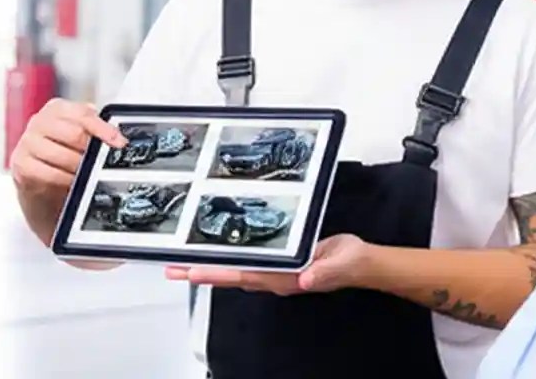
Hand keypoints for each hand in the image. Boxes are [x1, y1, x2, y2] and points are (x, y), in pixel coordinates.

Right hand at [9, 98, 125, 195]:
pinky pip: (52, 175)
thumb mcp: (76, 134)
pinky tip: (71, 181)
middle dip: (92, 150)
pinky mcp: (22, 165)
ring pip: (65, 156)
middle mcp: (38, 122)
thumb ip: (92, 128)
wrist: (37, 180)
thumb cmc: (59, 153)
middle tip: (99, 160)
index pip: (83, 114)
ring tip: (86, 172)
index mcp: (55, 109)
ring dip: (81, 168)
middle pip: (74, 134)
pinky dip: (67, 180)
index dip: (104, 129)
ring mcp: (27, 143)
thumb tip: (115, 135)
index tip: (118, 141)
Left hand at [165, 234, 369, 294]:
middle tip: (172, 268)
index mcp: (286, 278)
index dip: (217, 273)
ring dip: (211, 268)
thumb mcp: (341, 263)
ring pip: (236, 272)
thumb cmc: (352, 262)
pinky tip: (218, 256)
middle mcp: (276, 279)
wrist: (363, 263)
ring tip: (185, 264)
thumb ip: (325, 271)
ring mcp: (276, 275)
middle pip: (231, 276)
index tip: (193, 270)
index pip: (244, 276)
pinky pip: (248, 265)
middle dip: (201, 272)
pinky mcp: (281, 266)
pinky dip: (229, 261)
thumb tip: (305, 278)